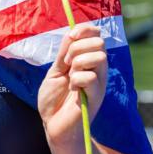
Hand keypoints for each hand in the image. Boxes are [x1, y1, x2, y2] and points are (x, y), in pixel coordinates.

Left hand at [37, 24, 107, 145]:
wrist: (52, 124)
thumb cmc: (54, 99)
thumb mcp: (56, 70)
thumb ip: (64, 53)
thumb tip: (71, 32)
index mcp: (88, 59)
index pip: (96, 34)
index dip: (84, 30)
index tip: (70, 37)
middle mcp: (98, 68)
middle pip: (99, 42)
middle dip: (77, 47)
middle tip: (66, 63)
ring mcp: (99, 82)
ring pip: (98, 56)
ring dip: (78, 62)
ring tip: (69, 76)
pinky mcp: (97, 95)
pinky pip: (91, 76)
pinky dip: (77, 80)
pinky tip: (73, 90)